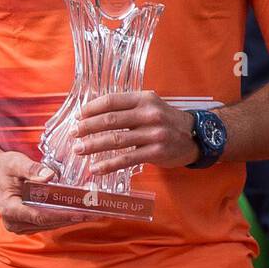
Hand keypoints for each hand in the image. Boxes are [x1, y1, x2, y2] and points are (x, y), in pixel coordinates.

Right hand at [0, 149, 90, 233]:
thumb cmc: (4, 168)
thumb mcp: (15, 163)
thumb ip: (31, 168)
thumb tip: (49, 176)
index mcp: (10, 209)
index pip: (40, 215)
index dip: (61, 215)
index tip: (80, 212)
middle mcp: (15, 222)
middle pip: (48, 222)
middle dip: (71, 217)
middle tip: (94, 211)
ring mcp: (22, 226)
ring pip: (50, 224)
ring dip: (70, 218)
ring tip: (92, 211)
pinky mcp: (29, 224)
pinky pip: (49, 222)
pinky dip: (63, 217)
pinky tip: (80, 211)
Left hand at [72, 91, 196, 174]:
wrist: (195, 136)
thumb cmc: (166, 121)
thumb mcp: (151, 105)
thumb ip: (128, 107)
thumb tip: (93, 113)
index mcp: (145, 99)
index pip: (112, 101)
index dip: (92, 108)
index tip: (78, 116)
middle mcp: (150, 114)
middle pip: (111, 120)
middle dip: (87, 127)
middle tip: (73, 133)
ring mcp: (154, 134)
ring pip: (116, 140)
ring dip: (93, 145)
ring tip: (79, 150)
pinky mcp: (156, 152)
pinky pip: (127, 159)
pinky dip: (108, 164)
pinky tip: (96, 168)